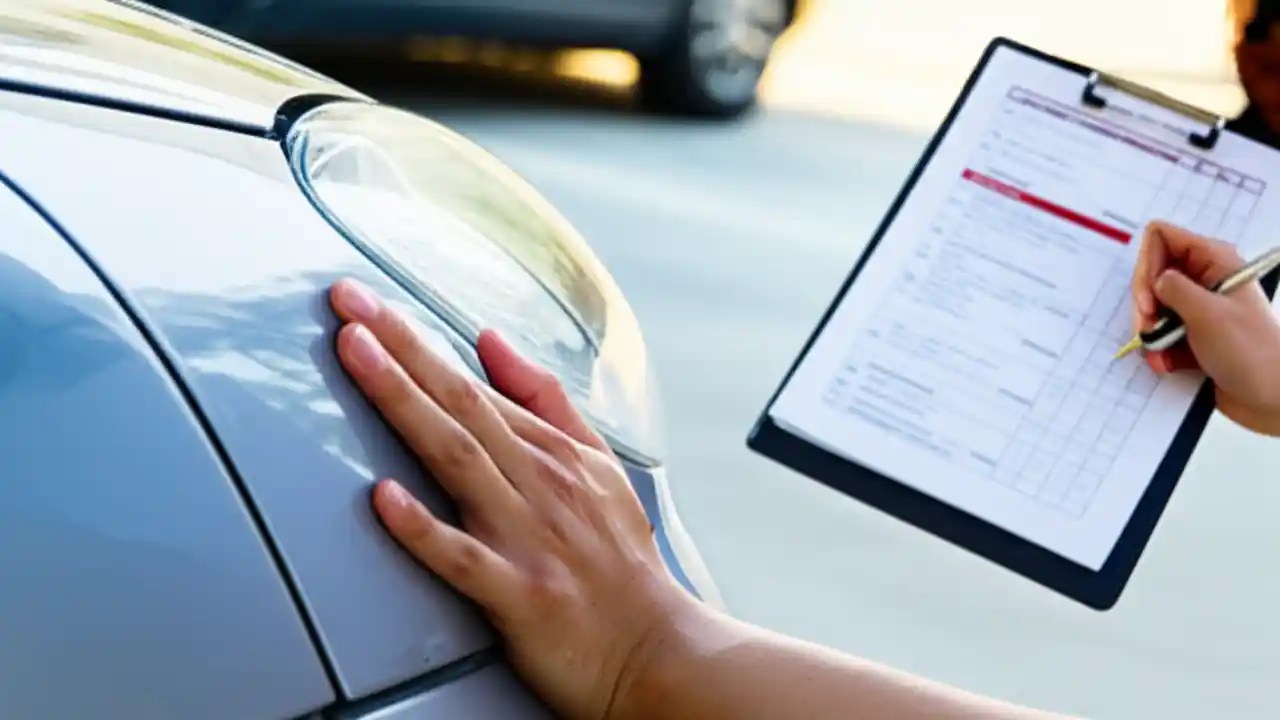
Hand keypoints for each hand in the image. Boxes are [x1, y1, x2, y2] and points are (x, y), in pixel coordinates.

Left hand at [328, 279, 698, 719]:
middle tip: (349, 303)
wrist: (656, 651)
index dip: (416, 340)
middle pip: (461, 404)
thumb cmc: (621, 564)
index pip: (473, 384)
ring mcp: (528, 538)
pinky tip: (384, 500)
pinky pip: (463, 558)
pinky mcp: (519, 595)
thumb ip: (545, 400)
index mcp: (553, 454)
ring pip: (457, 458)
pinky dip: (424, 527)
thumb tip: (493, 341)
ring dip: (405, 403)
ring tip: (359, 359)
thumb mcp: (599, 464)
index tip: (367, 302)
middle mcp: (539, 485)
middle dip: (401, 348)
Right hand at [1132, 221, 1279, 434]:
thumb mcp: (1208, 315)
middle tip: (1149, 329)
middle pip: (1152, 274)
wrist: (1272, 399)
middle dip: (1144, 305)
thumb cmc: (1253, 353)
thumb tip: (1154, 280)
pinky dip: (1158, 350)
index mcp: (1215, 261)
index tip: (1149, 298)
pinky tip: (1167, 364)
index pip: (1162, 238)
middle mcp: (1205, 280)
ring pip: (1152, 308)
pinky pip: (1160, 334)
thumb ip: (1174, 289)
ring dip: (1150, 333)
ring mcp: (1198, 309)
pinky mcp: (1192, 335)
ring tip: (1160, 355)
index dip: (1147, 264)